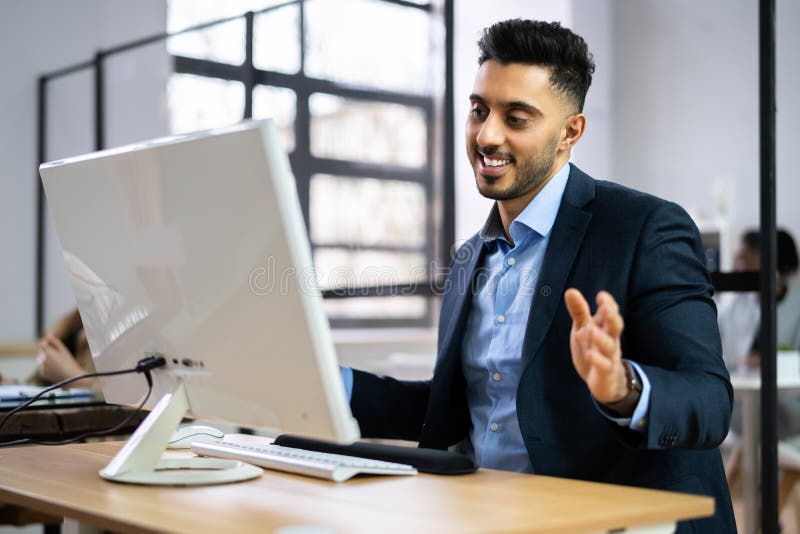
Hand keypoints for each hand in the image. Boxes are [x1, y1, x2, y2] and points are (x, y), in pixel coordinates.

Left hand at [36, 334, 83, 384]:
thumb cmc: (70, 362)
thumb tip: (48, 334)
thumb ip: (55, 341)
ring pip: (41, 359)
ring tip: (58, 363)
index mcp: (49, 353)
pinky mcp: (42, 374)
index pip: (42, 344)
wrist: (71, 378)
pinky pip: (42, 367)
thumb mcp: (64, 350)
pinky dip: (46, 366)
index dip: (46, 343)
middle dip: (47, 352)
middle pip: (41, 352)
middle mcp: (43, 360)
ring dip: (46, 359)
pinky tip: (56, 368)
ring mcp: (42, 368)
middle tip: (58, 356)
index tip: (52, 345)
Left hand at [564, 289, 627, 403]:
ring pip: (609, 347)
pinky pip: (604, 366)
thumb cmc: (594, 348)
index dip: (608, 305)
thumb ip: (579, 311)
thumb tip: (570, 290)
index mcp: (605, 328)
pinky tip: (590, 355)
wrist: (605, 381)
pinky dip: (598, 360)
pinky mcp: (606, 372)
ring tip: (590, 330)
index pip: (610, 314)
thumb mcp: (584, 328)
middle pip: (615, 328)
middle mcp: (610, 340)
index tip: (601, 296)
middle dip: (612, 317)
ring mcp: (610, 357)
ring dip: (600, 338)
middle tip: (606, 308)